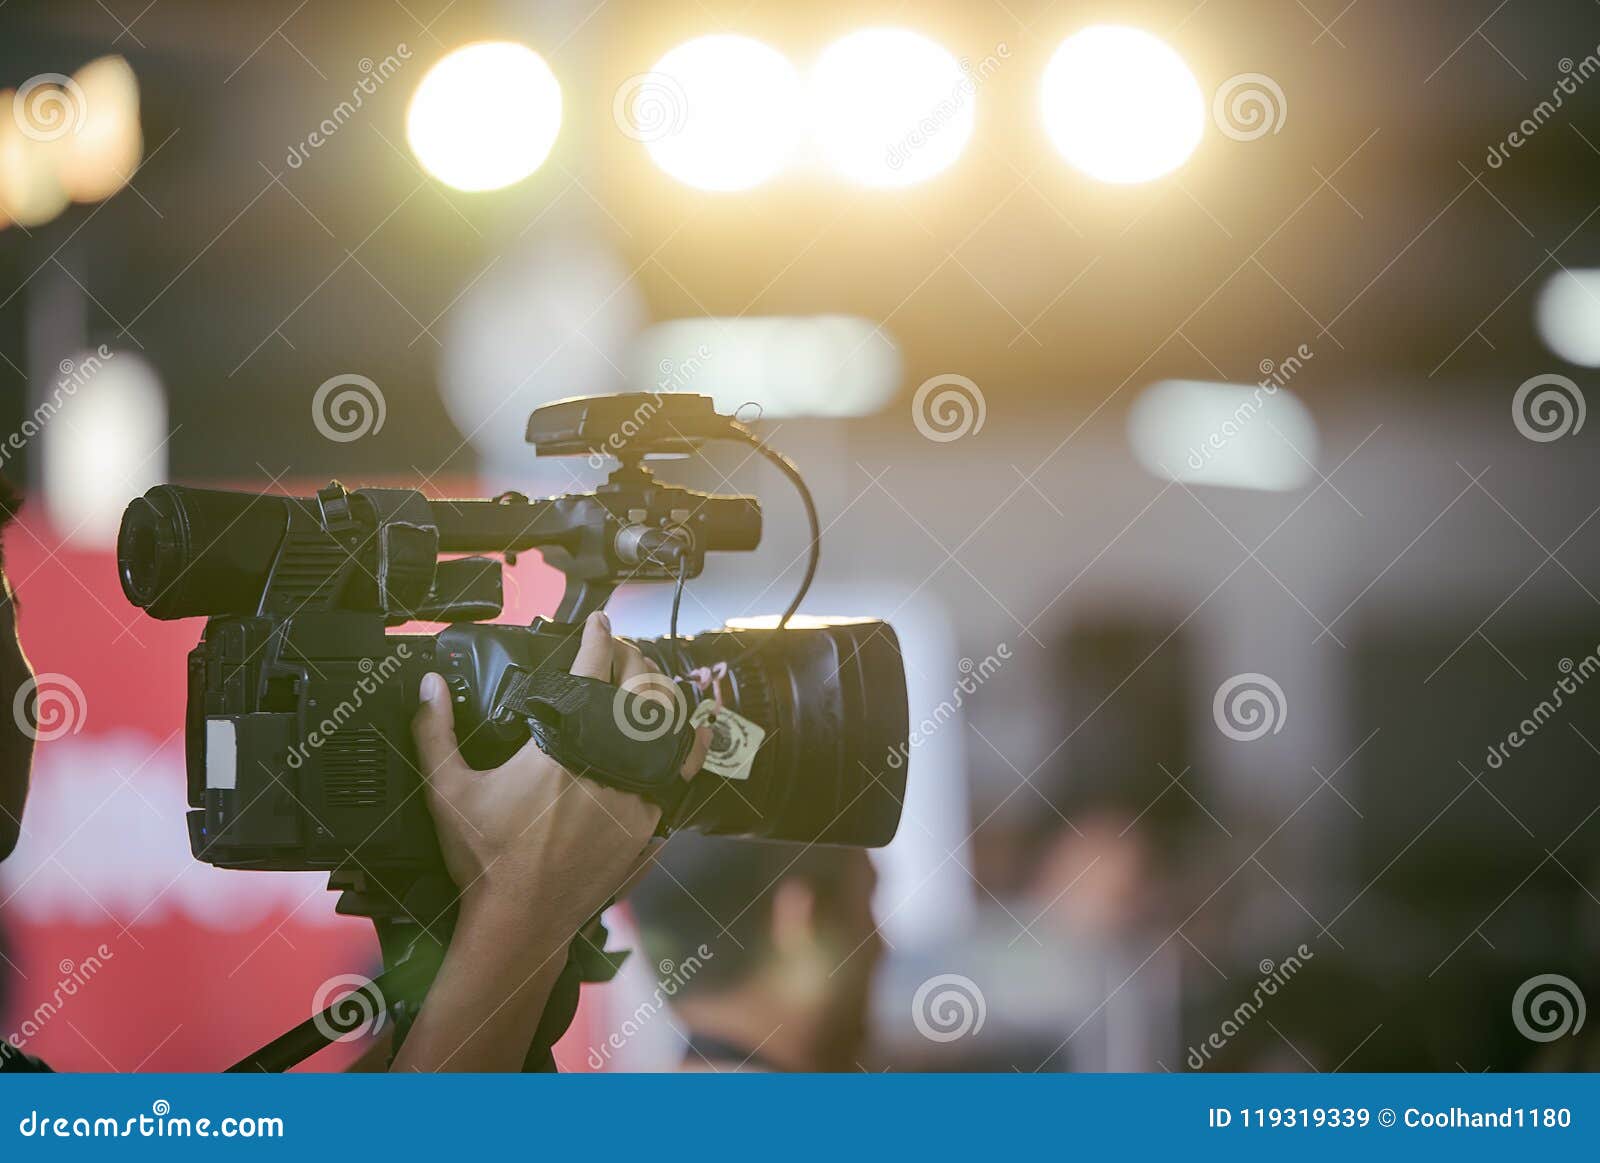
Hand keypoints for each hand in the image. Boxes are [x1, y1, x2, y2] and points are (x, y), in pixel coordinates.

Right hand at [410, 609, 708, 937]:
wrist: (519, 921)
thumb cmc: (484, 858)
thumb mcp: (447, 790)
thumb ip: (434, 731)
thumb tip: (428, 682)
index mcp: (559, 745)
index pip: (588, 672)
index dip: (596, 636)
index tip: (598, 620)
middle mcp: (604, 763)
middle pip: (636, 690)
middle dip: (632, 657)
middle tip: (621, 648)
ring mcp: (632, 793)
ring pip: (665, 726)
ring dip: (659, 694)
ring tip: (649, 680)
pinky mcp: (648, 823)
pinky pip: (680, 772)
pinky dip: (688, 744)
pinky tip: (693, 726)